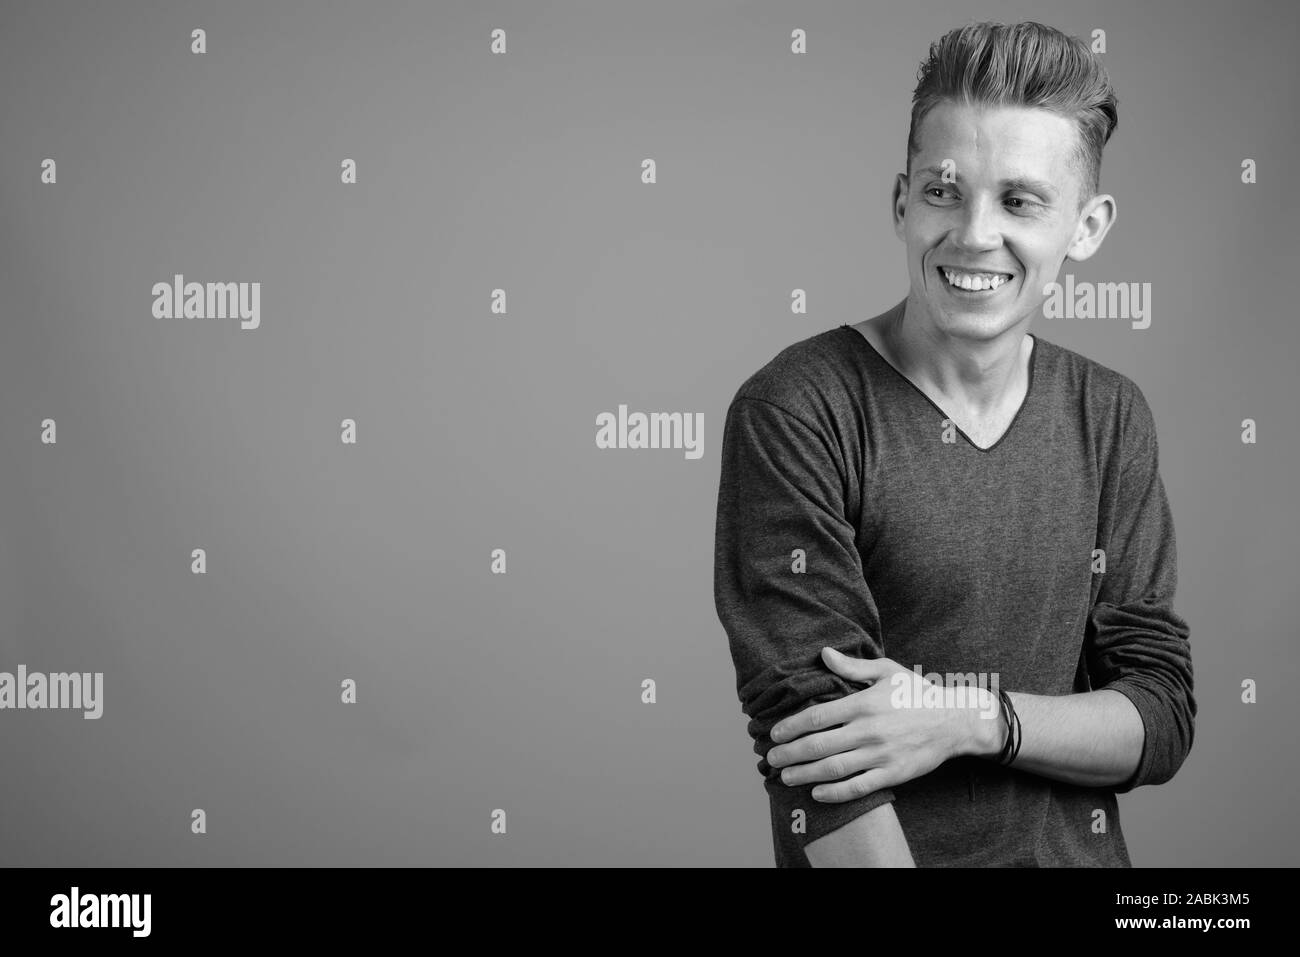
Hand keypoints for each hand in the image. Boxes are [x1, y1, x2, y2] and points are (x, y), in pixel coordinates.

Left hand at [766, 648, 988, 802]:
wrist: (954, 721)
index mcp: (864, 703)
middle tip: (771, 758)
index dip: (792, 726)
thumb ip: (853, 666)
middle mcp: (870, 730)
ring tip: (786, 777)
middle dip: (791, 754)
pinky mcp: (894, 774)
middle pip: (820, 745)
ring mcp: (881, 754)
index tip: (775, 733)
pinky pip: (859, 787)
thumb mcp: (887, 671)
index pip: (818, 717)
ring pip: (835, 769)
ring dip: (806, 774)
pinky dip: (835, 792)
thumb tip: (823, 653)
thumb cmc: (917, 693)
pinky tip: (817, 793)